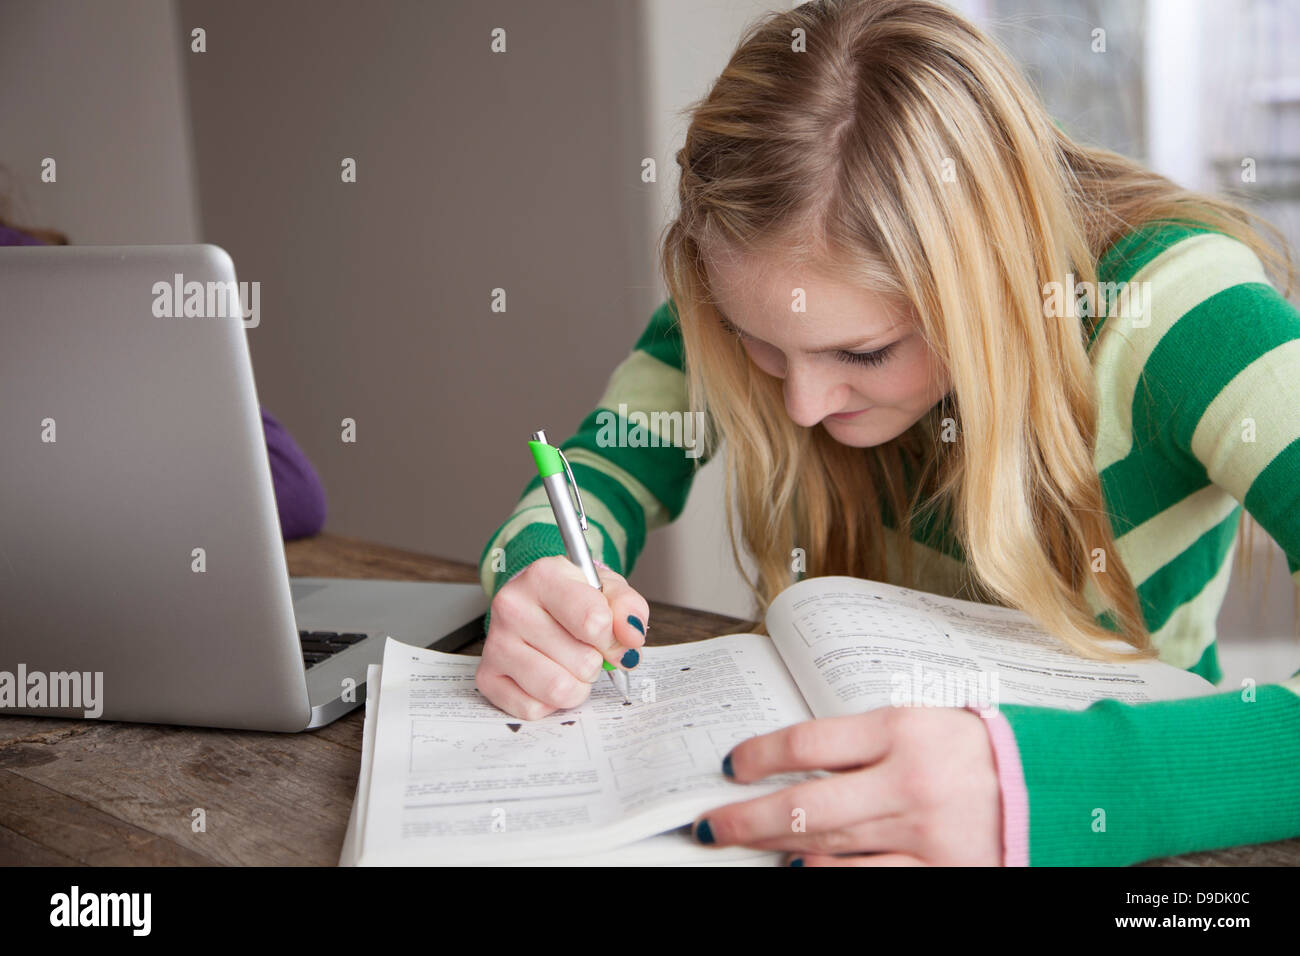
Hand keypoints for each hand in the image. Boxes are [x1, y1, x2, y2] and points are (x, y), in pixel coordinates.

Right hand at [476, 555, 647, 719]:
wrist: (536, 603)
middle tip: (585, 648)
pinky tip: (548, 676)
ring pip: (558, 689)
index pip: (593, 621)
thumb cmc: (574, 598)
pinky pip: (533, 709)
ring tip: (570, 665)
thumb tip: (631, 637)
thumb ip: (628, 608)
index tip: (610, 635)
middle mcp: (511, 606)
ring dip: (577, 685)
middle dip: (595, 662)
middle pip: (582, 661)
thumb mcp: (608, 590)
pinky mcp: (487, 677)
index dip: (613, 638)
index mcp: (543, 576)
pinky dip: (550, 702)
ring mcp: (496, 643)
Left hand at [692, 706, 1001, 864]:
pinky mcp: (941, 872)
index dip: (759, 755)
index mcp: (902, 730)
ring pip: (828, 850)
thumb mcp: (918, 721)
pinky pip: (867, 880)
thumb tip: (789, 764)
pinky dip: (827, 876)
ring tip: (744, 843)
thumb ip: (859, 741)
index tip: (733, 764)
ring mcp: (924, 833)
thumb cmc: (974, 749)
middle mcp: (909, 782)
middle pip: (805, 805)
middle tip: (710, 825)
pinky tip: (801, 869)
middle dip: (747, 818)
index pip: (808, 743)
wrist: (1055, 786)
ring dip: (777, 849)